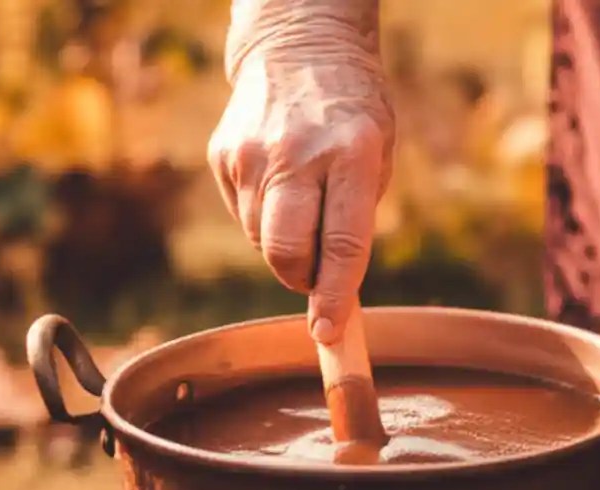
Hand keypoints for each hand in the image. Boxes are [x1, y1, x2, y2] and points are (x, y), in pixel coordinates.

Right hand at [208, 8, 393, 344]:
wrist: (297, 47)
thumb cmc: (350, 113)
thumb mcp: (377, 153)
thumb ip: (356, 217)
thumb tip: (331, 292)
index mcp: (352, 152)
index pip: (342, 243)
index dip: (335, 295)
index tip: (328, 332)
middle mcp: (297, 154)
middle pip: (286, 252)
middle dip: (301, 278)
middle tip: (316, 273)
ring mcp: (251, 154)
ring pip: (262, 240)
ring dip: (284, 244)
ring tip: (302, 205)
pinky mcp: (222, 156)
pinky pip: (242, 216)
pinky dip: (262, 218)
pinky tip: (277, 185)